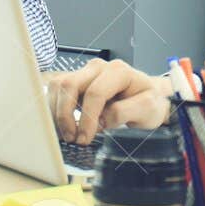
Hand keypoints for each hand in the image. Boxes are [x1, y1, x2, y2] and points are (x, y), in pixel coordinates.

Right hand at [45, 58, 170, 144]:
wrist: (147, 97)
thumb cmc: (149, 102)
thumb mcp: (148, 110)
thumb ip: (125, 112)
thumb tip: (100, 119)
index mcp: (119, 71)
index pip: (95, 93)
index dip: (87, 118)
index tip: (84, 139)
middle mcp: (99, 67)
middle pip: (70, 85)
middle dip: (65, 114)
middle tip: (71, 138)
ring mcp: (86, 72)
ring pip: (59, 86)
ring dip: (57, 112)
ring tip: (67, 134)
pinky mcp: (77, 80)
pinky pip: (57, 90)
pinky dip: (55, 108)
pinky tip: (64, 125)